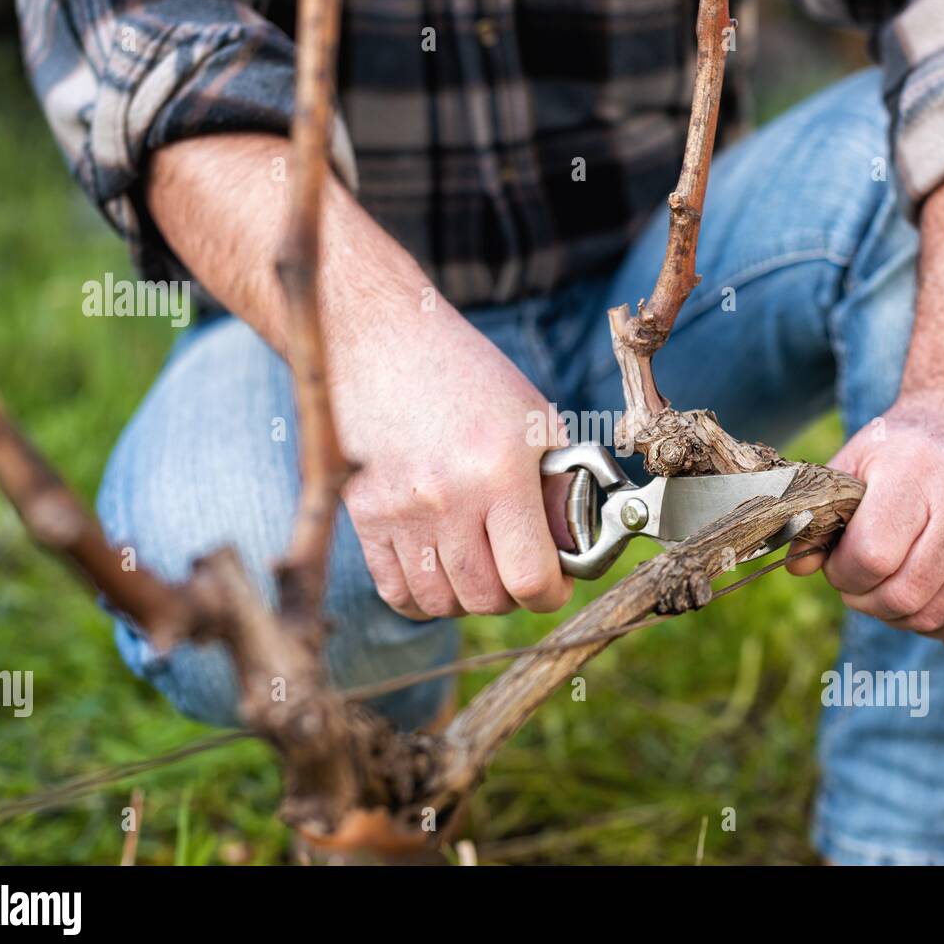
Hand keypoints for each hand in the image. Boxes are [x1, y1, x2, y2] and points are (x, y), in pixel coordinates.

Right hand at [330, 300, 572, 619]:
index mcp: (500, 470)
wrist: (382, 340)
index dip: (552, 593)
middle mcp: (448, 497)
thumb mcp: (534, 419)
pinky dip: (422, 597)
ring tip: (479, 569)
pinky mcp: (363, 514)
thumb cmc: (468, 376)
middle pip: (485, 599)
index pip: (530, 578)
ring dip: (467, 598)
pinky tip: (439, 574)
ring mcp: (399, 510)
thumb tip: (580, 541)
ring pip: (439, 603)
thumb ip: (558, 483)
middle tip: (517, 571)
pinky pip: (395, 591)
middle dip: (512, 595)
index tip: (555, 583)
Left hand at [787, 395, 943, 638]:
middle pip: (903, 593)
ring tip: (882, 588)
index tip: (837, 562)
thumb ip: (820, 515)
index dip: (843, 572)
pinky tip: (916, 597)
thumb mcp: (852, 464)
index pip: (873, 555)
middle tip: (856, 583)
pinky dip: (931, 622)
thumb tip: (798, 569)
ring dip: (894, 615)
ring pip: (933, 614)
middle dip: (864, 599)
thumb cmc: (900, 451)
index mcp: (915, 473)